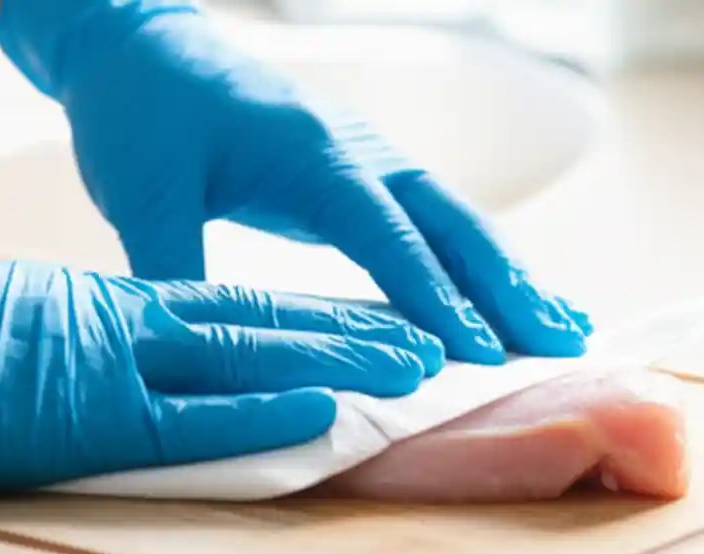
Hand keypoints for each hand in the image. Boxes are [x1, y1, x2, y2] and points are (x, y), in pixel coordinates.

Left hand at [0, 0, 591, 363]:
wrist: (138, 48)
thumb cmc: (138, 115)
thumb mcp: (143, 195)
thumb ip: (175, 270)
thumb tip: (200, 354)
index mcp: (311, 155)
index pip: (389, 235)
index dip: (434, 297)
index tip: (479, 354)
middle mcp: (356, 151)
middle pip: (451, 224)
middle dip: (508, 287)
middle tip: (565, 344)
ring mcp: (364, 156)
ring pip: (454, 220)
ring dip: (507, 274)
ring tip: (563, 326)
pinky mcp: (354, 171)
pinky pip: (428, 219)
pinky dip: (470, 261)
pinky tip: (498, 294)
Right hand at [0, 228, 443, 493]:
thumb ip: (46, 345)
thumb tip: (82, 368)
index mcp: (80, 301)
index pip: (207, 305)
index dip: (287, 317)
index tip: (348, 323)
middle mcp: (102, 316)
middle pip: (246, 318)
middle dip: (340, 328)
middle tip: (418, 338)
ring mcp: (90, 359)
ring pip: (239, 353)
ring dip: (331, 360)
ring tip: (410, 367)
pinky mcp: (68, 412)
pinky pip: (185, 414)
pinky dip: (259, 410)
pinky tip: (323, 409)